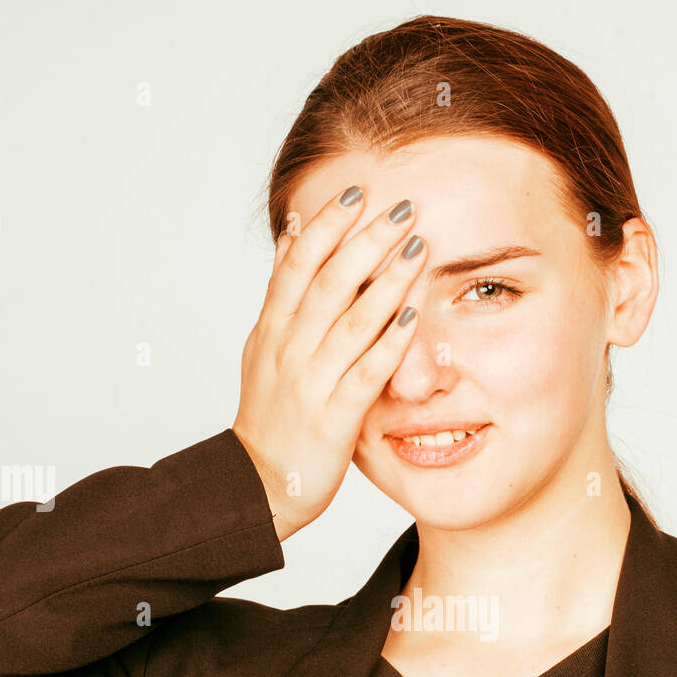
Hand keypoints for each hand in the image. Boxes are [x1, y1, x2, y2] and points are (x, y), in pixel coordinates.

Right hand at [231, 185, 427, 541]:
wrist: (259, 486)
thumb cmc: (270, 418)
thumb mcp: (264, 350)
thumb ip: (282, 296)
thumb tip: (294, 236)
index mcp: (272, 331)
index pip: (297, 265)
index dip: (326, 226)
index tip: (355, 190)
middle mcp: (288, 351)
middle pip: (327, 283)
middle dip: (364, 242)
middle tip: (401, 207)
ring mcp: (310, 384)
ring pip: (349, 323)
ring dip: (385, 282)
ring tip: (417, 247)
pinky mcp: (334, 419)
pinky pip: (365, 375)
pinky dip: (389, 346)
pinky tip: (414, 319)